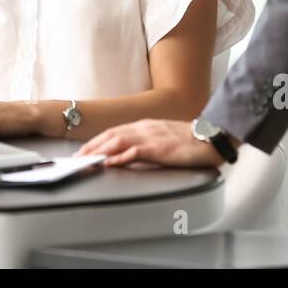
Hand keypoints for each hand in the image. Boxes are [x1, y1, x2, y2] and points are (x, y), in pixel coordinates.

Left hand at [75, 119, 223, 167]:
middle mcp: (145, 128)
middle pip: (111, 134)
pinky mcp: (159, 148)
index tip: (84, 150)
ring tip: (85, 160)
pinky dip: (119, 157)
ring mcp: (151, 136)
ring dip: (99, 151)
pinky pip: (134, 151)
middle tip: (77, 158)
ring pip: (118, 141)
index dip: (97, 141)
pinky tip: (109, 163)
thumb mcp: (164, 138)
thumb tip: (130, 153)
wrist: (211, 137)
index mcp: (146, 125)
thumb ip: (147, 142)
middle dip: (91, 146)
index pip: (114, 131)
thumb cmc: (191, 141)